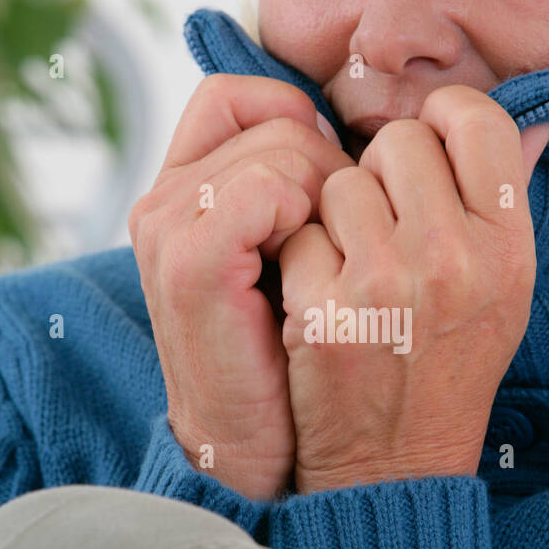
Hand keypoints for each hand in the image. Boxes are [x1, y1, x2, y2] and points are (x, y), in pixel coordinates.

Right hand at [128, 74, 354, 498]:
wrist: (258, 452)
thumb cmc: (293, 359)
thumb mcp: (295, 259)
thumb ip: (304, 188)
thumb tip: (384, 129)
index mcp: (185, 191)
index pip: (238, 95)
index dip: (301, 122)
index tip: (337, 186)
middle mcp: (165, 199)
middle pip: (276, 118)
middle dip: (333, 171)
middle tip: (347, 247)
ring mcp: (170, 226)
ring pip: (283, 147)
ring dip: (334, 202)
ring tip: (332, 272)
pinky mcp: (190, 261)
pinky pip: (271, 188)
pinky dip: (310, 221)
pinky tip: (319, 276)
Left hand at [277, 86, 548, 492]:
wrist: (397, 463)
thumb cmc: (450, 367)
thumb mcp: (507, 288)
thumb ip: (506, 202)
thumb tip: (534, 116)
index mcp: (508, 247)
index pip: (479, 121)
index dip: (443, 120)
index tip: (427, 146)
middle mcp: (455, 260)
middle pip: (399, 142)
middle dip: (383, 173)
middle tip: (386, 225)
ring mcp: (387, 285)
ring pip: (340, 183)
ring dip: (338, 218)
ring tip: (357, 270)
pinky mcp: (327, 311)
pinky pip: (300, 234)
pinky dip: (302, 263)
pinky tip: (324, 301)